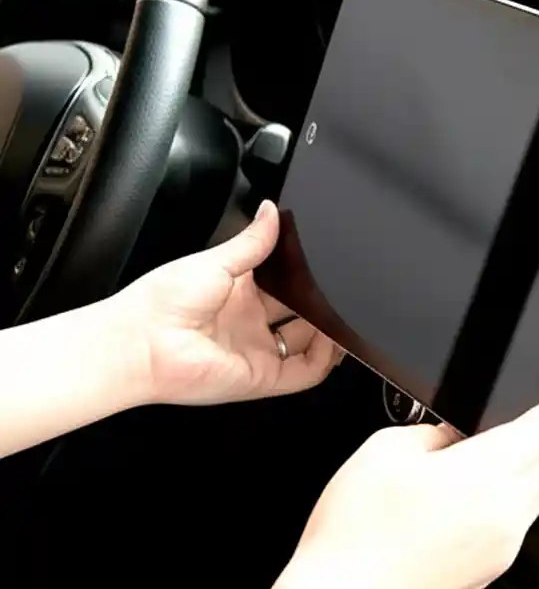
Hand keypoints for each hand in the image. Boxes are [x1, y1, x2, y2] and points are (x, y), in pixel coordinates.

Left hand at [110, 200, 339, 405]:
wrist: (141, 343)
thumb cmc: (161, 302)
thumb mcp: (215, 260)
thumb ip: (252, 241)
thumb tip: (271, 211)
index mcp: (237, 294)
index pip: (284, 285)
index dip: (307, 277)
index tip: (327, 263)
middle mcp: (249, 324)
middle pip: (300, 313)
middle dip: (323, 302)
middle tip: (343, 287)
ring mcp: (258, 351)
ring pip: (308, 344)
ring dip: (330, 331)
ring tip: (348, 312)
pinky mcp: (263, 377)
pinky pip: (305, 373)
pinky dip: (326, 359)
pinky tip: (336, 340)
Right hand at [251, 364, 538, 588]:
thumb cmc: (354, 534)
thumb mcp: (389, 447)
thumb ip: (439, 426)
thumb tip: (461, 430)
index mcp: (490, 472)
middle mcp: (509, 510)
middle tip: (527, 400)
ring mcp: (506, 542)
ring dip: (535, 455)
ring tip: (488, 443)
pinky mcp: (495, 564)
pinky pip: (523, 514)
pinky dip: (513, 489)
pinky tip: (472, 485)